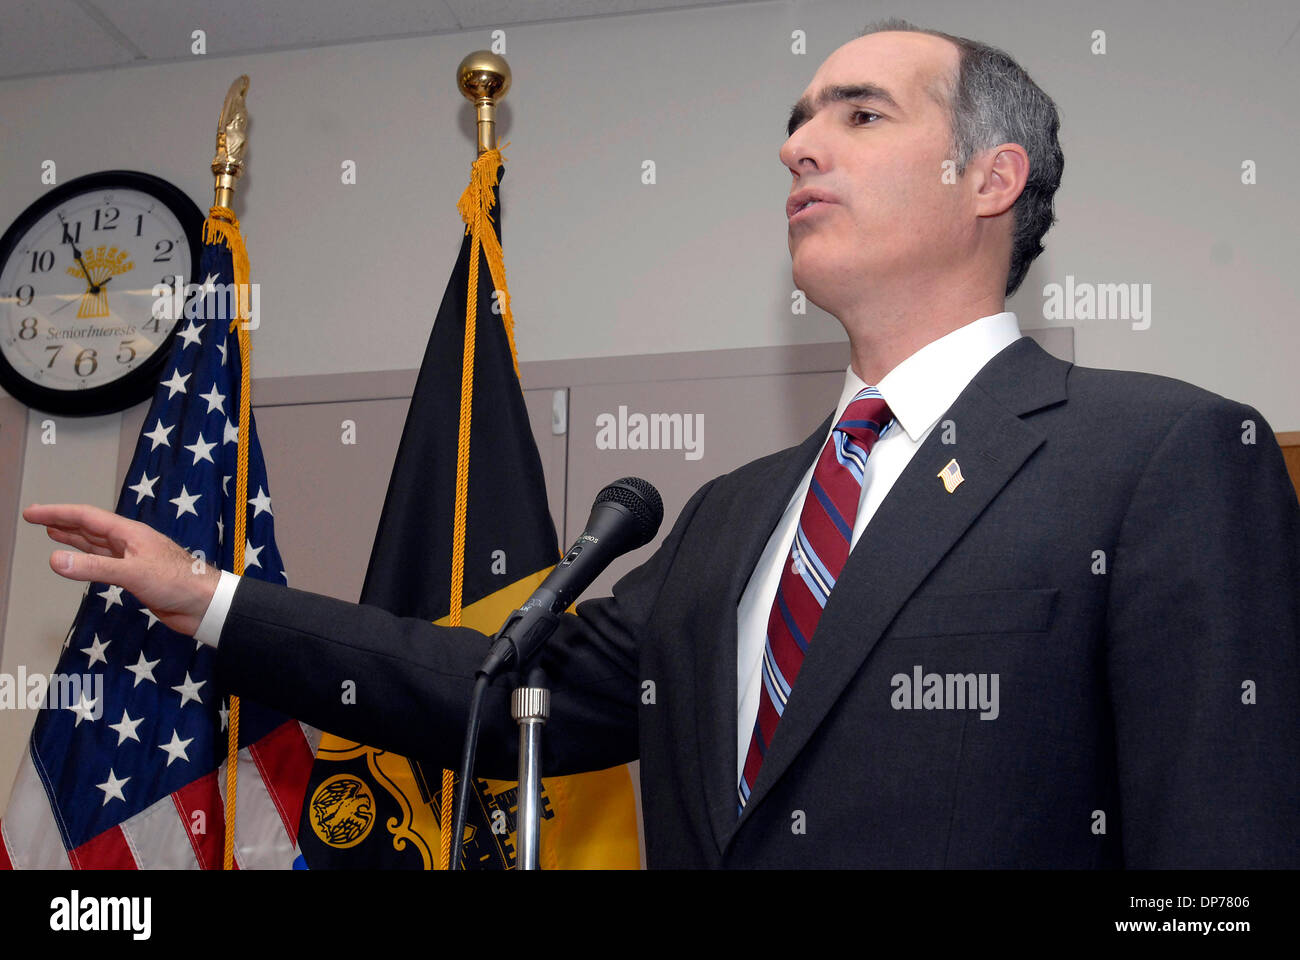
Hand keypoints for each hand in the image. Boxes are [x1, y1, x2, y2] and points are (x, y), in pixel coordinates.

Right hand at [23, 502, 221, 637]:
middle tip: (35, 517)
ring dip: (73, 538)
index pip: (86, 517)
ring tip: (52, 531)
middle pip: (89, 527)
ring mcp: (132, 559)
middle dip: (61, 521)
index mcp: (130, 533)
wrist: (205, 605)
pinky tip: (79, 560)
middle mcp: (129, 542)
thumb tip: (55, 560)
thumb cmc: (179, 583)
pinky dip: (86, 559)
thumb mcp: (133, 573)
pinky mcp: (135, 576)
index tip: (32, 512)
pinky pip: (103, 563)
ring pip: (96, 544)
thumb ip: (94, 568)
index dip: (57, 513)